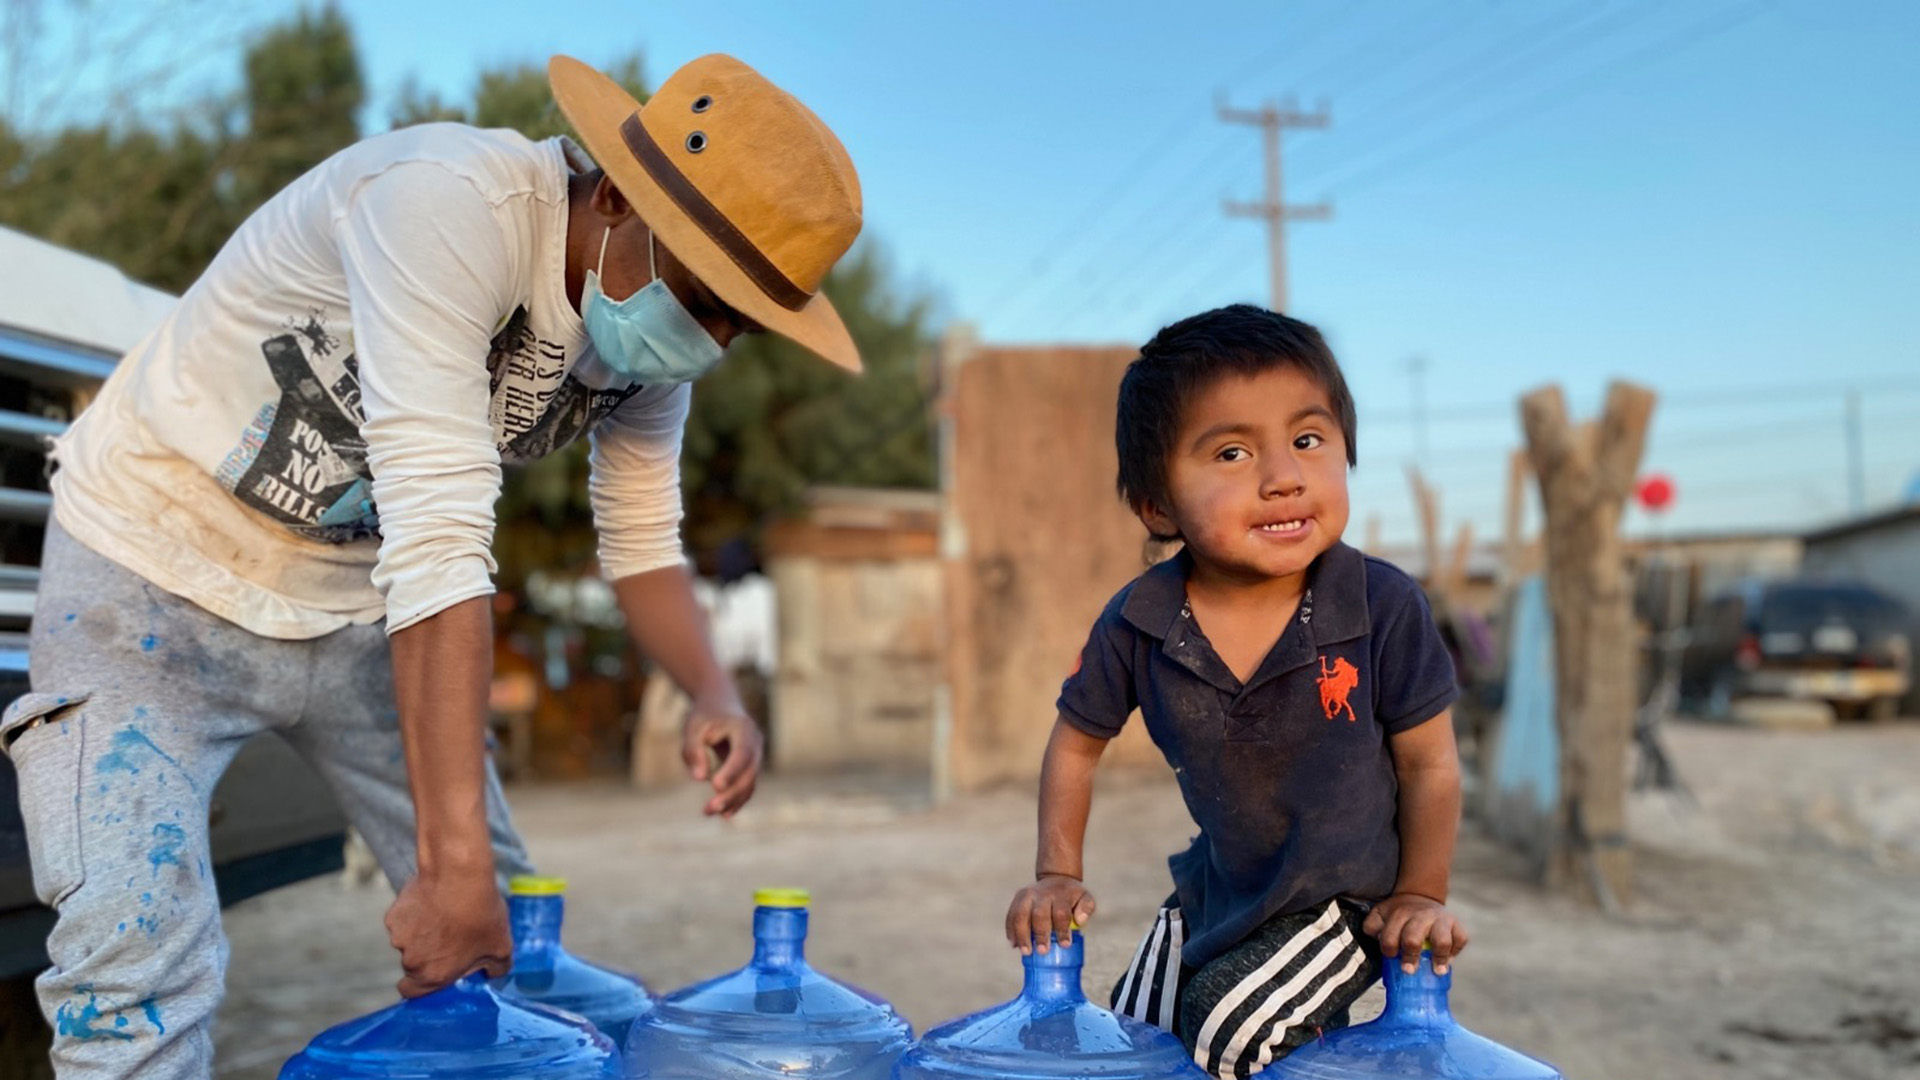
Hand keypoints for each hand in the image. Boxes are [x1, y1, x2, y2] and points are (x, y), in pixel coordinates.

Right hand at [385, 867, 511, 996]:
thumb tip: (491, 973)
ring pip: (408, 939)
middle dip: (429, 954)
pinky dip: (415, 913)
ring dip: (423, 931)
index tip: (436, 972)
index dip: (422, 986)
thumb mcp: (501, 947)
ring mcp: (398, 936)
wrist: (459, 875)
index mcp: (432, 976)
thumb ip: (496, 969)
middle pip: (414, 964)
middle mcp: (410, 960)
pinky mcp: (393, 913)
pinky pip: (403, 919)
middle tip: (453, 935)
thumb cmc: (480, 914)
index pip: (411, 993)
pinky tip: (434, 900)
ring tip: (446, 913)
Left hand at [683, 694, 762, 816]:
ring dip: (732, 801)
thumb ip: (693, 751)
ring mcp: (756, 756)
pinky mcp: (751, 766)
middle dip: (731, 793)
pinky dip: (737, 800)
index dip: (731, 771)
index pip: (741, 753)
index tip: (715, 786)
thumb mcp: (692, 728)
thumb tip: (699, 778)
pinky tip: (724, 814)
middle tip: (709, 809)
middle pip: (748, 773)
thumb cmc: (704, 716)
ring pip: (749, 783)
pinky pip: (747, 786)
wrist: (720, 704)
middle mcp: (755, 743)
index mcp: (744, 728)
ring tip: (708, 812)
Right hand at [1005, 873, 1096, 954]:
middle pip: (1039, 914)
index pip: (1061, 913)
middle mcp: (1042, 893)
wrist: (1055, 878)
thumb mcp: (1084, 898)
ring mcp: (1027, 894)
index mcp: (1060, 894)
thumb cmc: (1071, 896)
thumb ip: (1086, 907)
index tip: (1065, 945)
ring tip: (1025, 951)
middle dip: (1040, 934)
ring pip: (1020, 914)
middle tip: (1043, 951)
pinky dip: (1011, 930)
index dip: (1062, 930)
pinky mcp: (1017, 898)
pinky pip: (1011, 915)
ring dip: (1022, 934)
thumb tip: (1080, 920)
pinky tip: (1014, 943)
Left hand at [1362, 893, 1468, 974]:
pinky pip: (1460, 940)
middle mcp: (1421, 916)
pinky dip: (1455, 952)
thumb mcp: (1381, 914)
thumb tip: (1376, 938)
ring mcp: (1441, 920)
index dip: (1389, 950)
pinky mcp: (1457, 926)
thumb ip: (1373, 926)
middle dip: (1410, 957)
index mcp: (1400, 914)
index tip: (1392, 956)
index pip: (1390, 937)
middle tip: (1409, 970)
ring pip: (1442, 940)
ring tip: (1437, 970)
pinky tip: (1447, 959)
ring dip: (1439, 957)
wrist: (1420, 898)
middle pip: (1413, 939)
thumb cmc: (1398, 915)